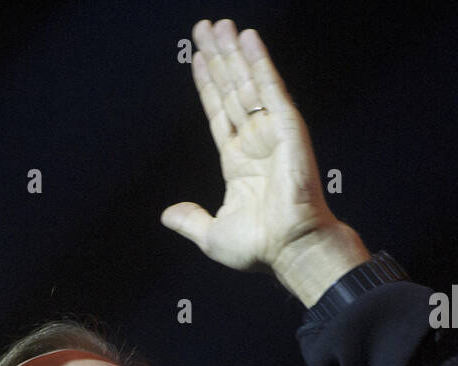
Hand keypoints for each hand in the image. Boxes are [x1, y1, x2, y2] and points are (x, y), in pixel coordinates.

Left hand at [161, 20, 344, 280]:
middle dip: (219, 58)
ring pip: (247, 83)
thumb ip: (190, 220)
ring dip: (234, 53)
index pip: (218, 114)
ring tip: (219, 25)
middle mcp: (255, 142)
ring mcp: (272, 132)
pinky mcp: (288, 127)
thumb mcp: (211, 236)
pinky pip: (271, 88)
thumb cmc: (259, 247)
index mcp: (238, 164)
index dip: (207, 86)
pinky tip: (248, 38)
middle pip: (231, 90)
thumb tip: (168, 215)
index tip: (198, 60)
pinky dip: (259, 62)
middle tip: (205, 27)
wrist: (290, 249)